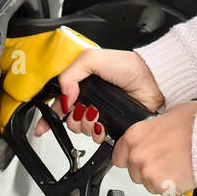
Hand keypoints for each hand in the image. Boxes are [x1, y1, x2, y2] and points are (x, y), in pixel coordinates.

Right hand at [33, 48, 164, 136]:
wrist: (154, 81)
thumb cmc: (130, 67)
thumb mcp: (93, 58)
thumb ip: (71, 73)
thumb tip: (63, 96)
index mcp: (83, 82)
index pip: (59, 100)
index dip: (49, 113)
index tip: (42, 126)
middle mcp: (90, 98)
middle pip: (67, 117)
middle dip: (72, 116)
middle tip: (84, 108)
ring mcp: (100, 113)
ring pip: (79, 128)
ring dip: (85, 123)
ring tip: (97, 113)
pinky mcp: (111, 125)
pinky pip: (95, 136)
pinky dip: (97, 132)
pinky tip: (102, 124)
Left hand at [111, 100, 196, 195]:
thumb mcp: (171, 113)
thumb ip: (156, 125)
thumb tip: (157, 129)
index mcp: (136, 135)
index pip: (119, 155)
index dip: (132, 157)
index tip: (143, 157)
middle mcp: (138, 154)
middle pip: (135, 172)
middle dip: (149, 169)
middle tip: (167, 160)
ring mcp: (149, 172)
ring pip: (149, 184)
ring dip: (161, 179)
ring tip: (178, 165)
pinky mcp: (163, 186)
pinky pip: (164, 192)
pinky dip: (174, 187)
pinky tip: (184, 173)